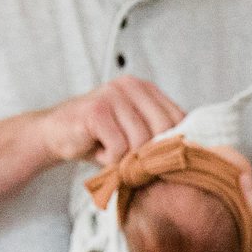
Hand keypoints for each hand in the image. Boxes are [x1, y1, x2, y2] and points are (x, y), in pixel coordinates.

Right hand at [32, 75, 185, 168]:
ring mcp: (113, 95)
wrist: (56, 134)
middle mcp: (131, 86)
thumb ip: (160, 136)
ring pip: (141, 142)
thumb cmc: (101, 139)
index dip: (173, 146)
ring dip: (127, 159)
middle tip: (135, 165)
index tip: (161, 162)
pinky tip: (99, 152)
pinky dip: (110, 160)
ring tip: (112, 155)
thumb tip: (195, 155)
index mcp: (146, 89)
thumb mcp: (136, 134)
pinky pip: (119, 148)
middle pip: (163, 131)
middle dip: (151, 155)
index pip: (179, 119)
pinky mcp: (97, 110)